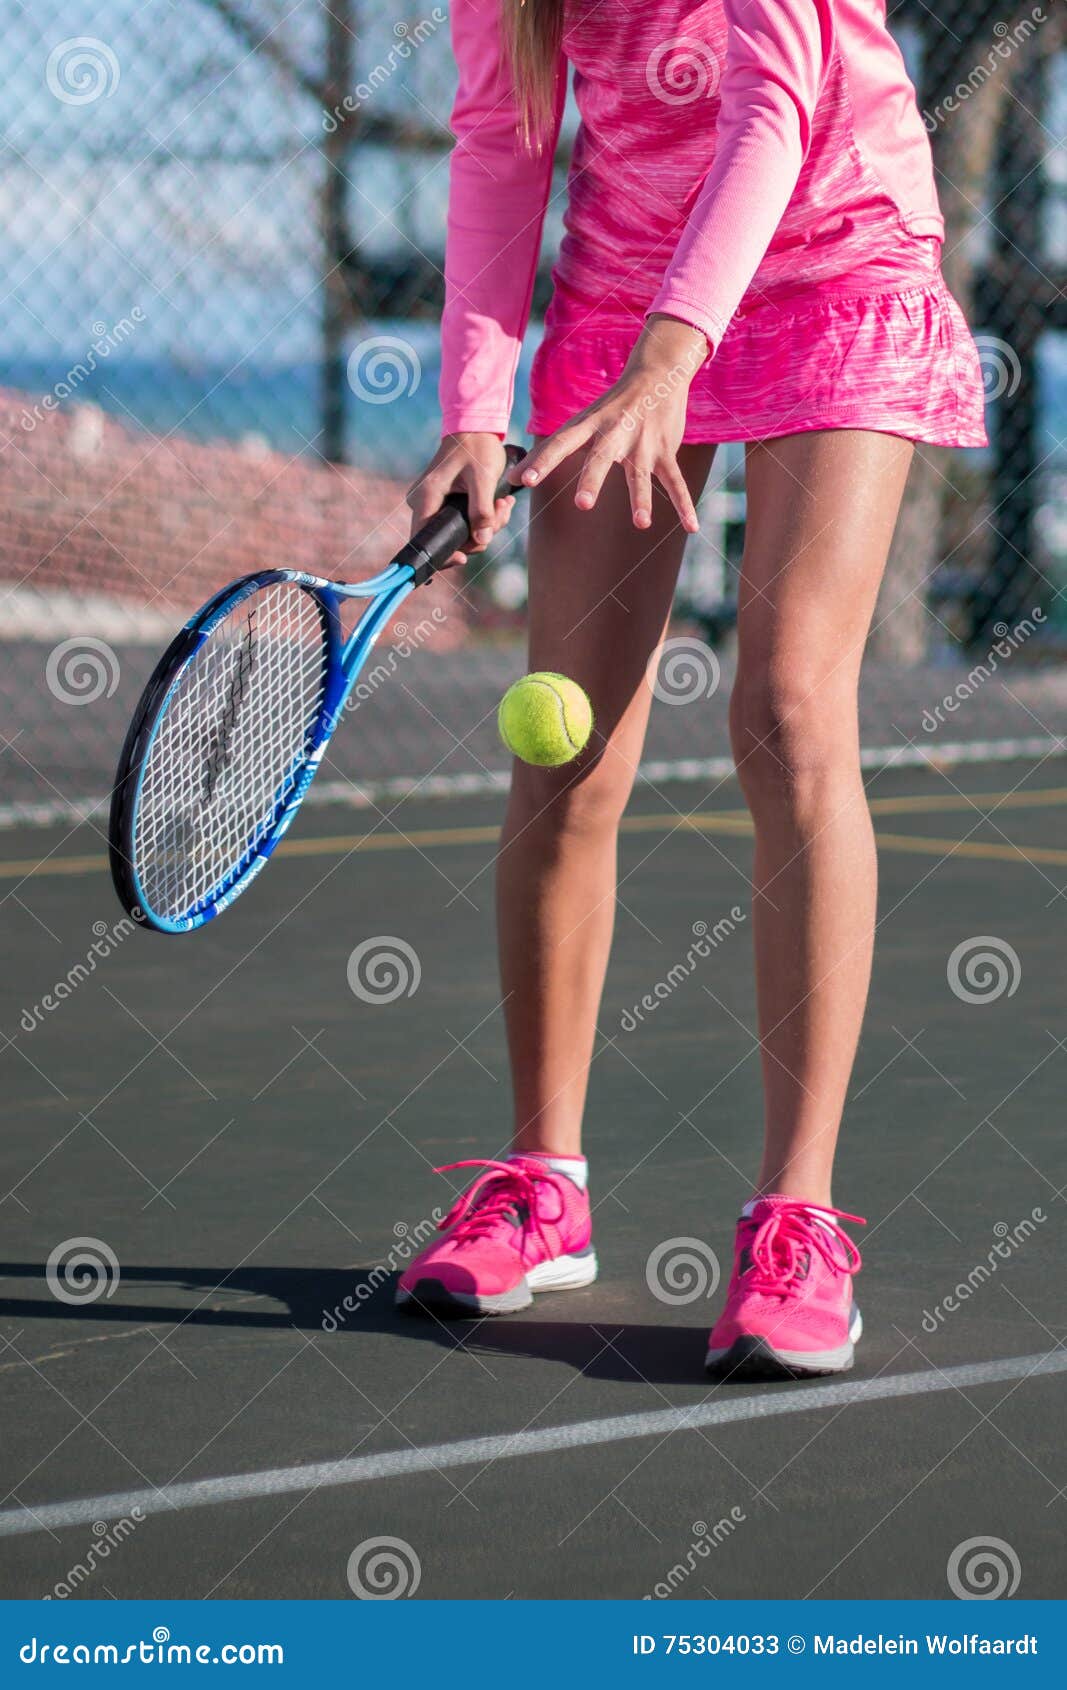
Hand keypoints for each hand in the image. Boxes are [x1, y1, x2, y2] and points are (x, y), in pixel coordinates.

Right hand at [406, 433, 516, 567]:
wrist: (475, 427)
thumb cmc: (477, 448)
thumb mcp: (483, 479)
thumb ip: (482, 511)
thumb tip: (482, 541)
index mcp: (425, 498)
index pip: (425, 540)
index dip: (445, 555)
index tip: (466, 557)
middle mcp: (422, 502)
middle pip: (447, 538)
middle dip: (478, 534)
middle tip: (502, 513)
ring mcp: (431, 502)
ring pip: (458, 531)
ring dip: (486, 525)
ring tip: (504, 504)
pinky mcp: (442, 501)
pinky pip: (461, 520)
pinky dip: (482, 516)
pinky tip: (498, 503)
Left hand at [509, 315, 709, 532]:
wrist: (657, 373)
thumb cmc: (610, 407)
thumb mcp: (579, 423)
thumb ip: (546, 452)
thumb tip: (511, 479)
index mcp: (589, 427)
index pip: (560, 444)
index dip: (542, 461)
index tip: (524, 480)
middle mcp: (614, 434)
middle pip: (600, 459)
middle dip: (593, 480)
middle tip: (582, 505)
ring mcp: (642, 443)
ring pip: (640, 474)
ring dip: (641, 499)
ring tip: (641, 525)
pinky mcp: (665, 451)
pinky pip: (675, 482)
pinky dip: (684, 505)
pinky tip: (690, 527)